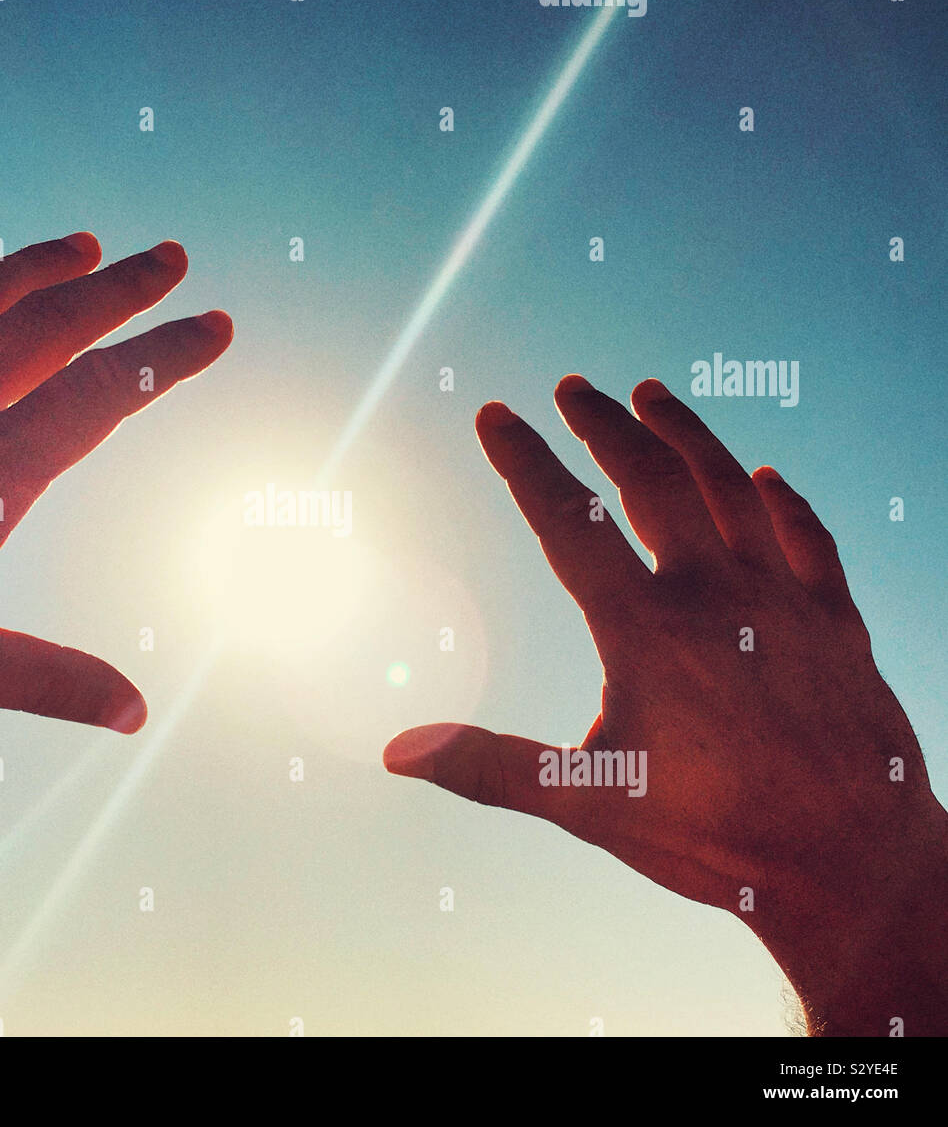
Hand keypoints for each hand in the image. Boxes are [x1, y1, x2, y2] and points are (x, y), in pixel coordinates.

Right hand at [384, 375, 947, 1034]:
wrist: (857, 866)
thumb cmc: (718, 839)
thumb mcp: (589, 804)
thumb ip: (489, 767)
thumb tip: (396, 751)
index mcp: (647, 630)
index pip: (569, 520)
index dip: (524, 461)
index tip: (496, 415)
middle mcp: (716, 595)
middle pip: (651, 481)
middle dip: (605, 425)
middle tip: (574, 387)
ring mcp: (784, 600)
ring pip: (729, 487)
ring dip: (685, 435)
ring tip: (651, 394)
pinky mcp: (836, 622)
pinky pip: (806, 536)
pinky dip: (781, 498)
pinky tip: (764, 476)